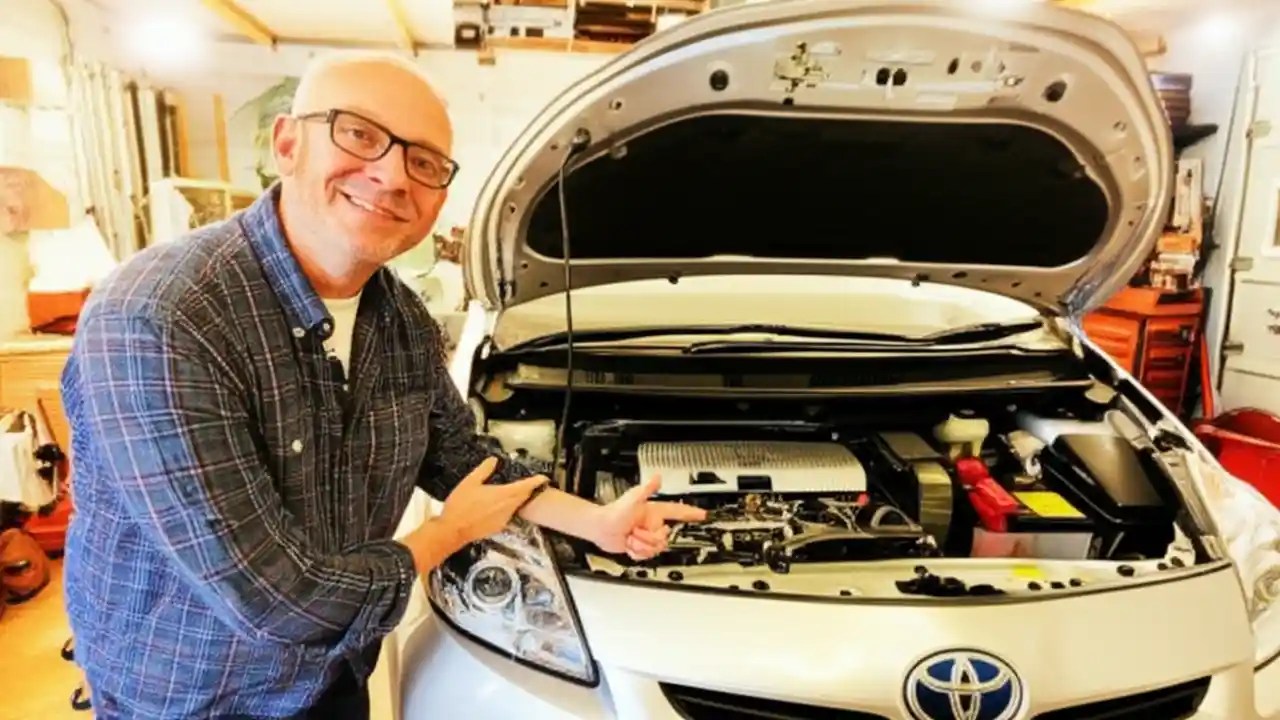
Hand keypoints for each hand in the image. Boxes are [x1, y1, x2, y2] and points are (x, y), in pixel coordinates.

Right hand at [438, 457, 548, 546]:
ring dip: (518, 499)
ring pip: (516, 506)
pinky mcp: (498, 527)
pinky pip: (508, 515)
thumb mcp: (470, 482)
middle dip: (528, 490)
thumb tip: (493, 460)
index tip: (544, 478)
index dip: (536, 482)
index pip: (525, 487)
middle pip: (523, 497)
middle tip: (532, 483)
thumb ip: (484, 470)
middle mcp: (507, 508)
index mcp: (502, 495)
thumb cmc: (460, 506)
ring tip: (517, 492)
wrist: (453, 530)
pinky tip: (500, 505)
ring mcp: (503, 519)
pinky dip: (509, 508)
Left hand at [592, 475, 706, 559]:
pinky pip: (646, 556)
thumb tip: (658, 477)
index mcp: (654, 512)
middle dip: (650, 538)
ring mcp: (646, 536)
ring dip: (641, 545)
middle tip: (637, 532)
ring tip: (631, 537)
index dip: (691, 513)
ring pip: (655, 549)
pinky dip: (636, 553)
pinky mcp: (640, 547)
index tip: (703, 515)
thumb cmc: (614, 512)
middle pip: (665, 538)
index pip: (677, 512)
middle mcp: (652, 524)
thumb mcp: (633, 498)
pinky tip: (629, 545)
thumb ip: (647, 489)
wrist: (600, 528)